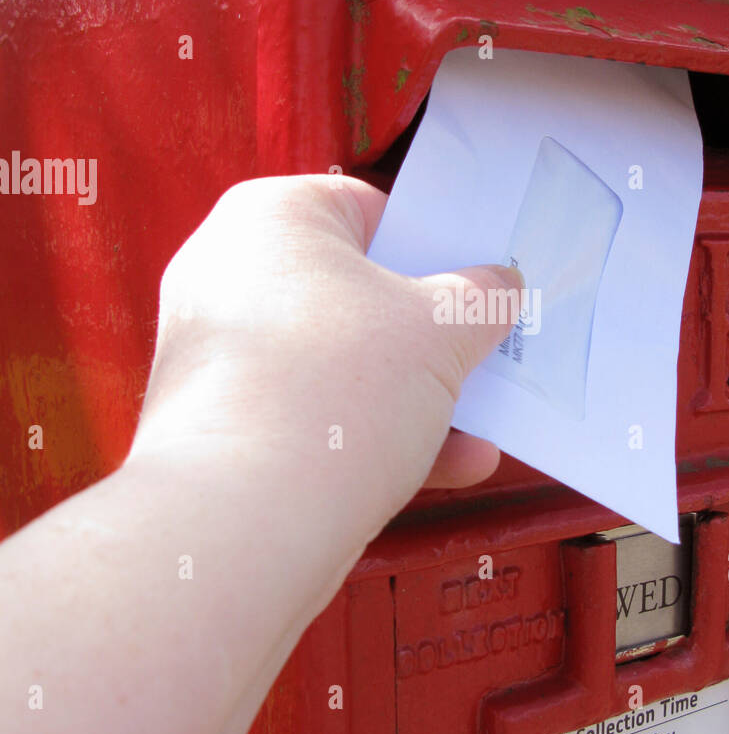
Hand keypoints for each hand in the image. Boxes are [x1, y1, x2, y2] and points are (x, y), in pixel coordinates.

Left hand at [128, 173, 521, 593]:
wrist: (239, 524)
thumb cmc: (334, 393)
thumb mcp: (439, 330)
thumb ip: (481, 298)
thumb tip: (502, 285)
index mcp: (271, 218)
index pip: (367, 210)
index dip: (432, 246)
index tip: (478, 282)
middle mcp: (229, 276)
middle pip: (357, 294)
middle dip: (430, 335)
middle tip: (484, 351)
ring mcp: (220, 356)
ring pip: (340, 365)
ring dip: (417, 398)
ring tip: (482, 424)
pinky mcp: (223, 429)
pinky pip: (314, 417)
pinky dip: (376, 438)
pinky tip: (453, 465)